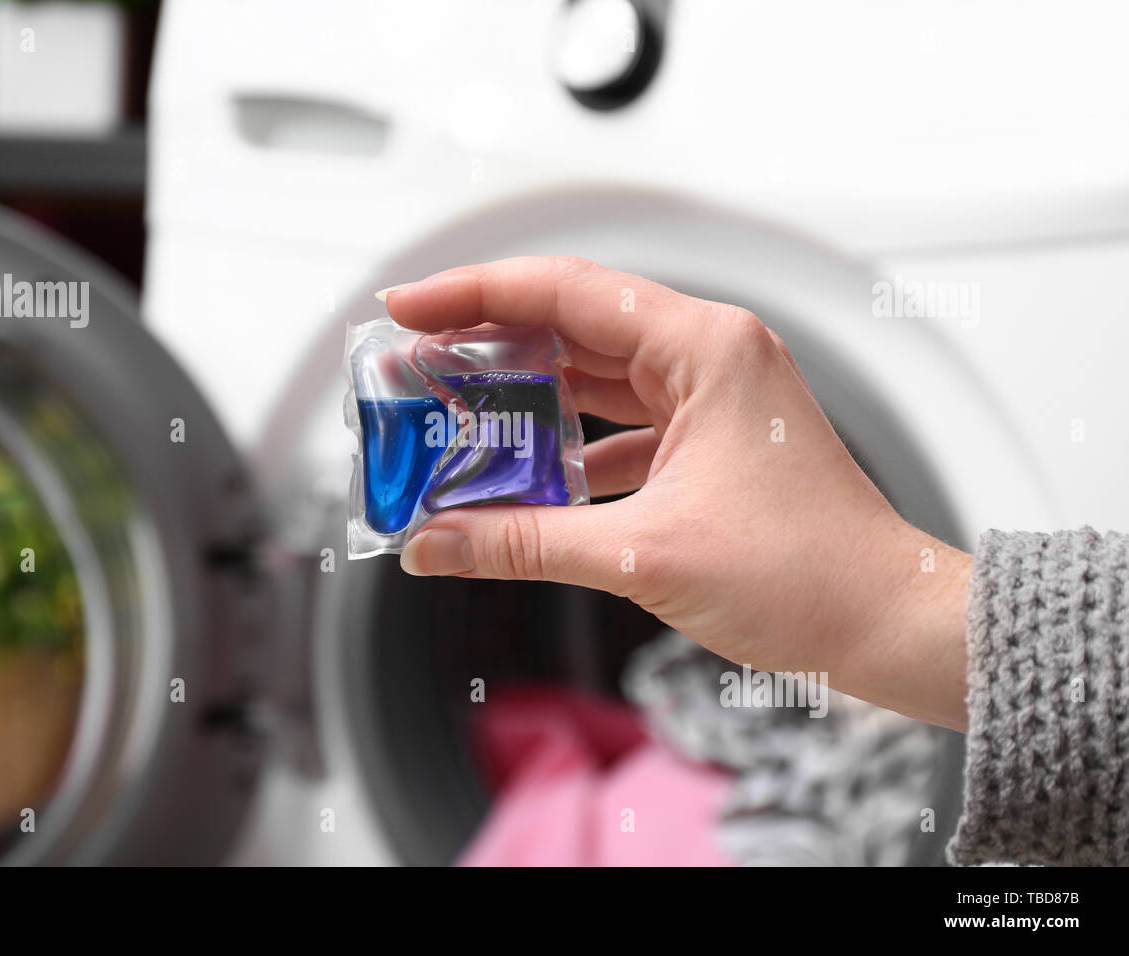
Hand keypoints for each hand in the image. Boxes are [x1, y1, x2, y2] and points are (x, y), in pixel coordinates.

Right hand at [386, 257, 971, 730]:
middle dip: (489, 345)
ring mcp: (712, 397)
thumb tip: (436, 542)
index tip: (408, 309)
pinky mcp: (710, 440)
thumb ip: (524, 543)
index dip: (474, 294)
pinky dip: (568, 444)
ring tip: (453, 413)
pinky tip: (522, 473)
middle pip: (574, 326)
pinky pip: (620, 424)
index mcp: (706, 348)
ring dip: (526, 396)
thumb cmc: (807, 573)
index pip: (566, 292)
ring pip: (594, 375)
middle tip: (415, 364)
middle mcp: (711, 356)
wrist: (884, 621)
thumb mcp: (642, 555)